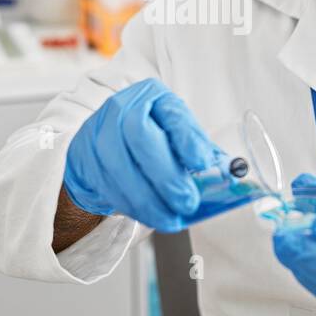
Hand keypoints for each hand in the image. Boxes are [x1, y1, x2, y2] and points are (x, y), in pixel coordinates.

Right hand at [63, 78, 218, 231]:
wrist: (98, 146)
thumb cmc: (147, 140)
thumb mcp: (173, 135)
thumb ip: (197, 151)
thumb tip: (232, 175)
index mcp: (153, 96)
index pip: (171, 113)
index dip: (188, 138)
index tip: (204, 164)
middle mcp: (123, 107)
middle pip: (140, 136)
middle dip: (166, 174)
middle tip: (187, 201)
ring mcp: (99, 130)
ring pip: (120, 166)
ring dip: (148, 199)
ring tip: (170, 218)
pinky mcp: (84, 156)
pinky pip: (108, 184)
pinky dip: (131, 205)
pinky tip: (149, 216)